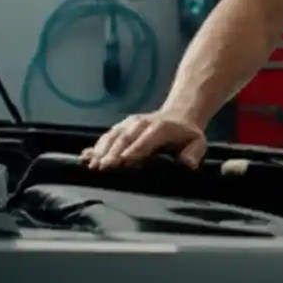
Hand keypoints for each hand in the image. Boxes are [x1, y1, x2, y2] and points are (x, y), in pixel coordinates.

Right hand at [80, 111, 207, 170]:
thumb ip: (193, 154)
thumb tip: (186, 163)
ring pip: (112, 136)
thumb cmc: (187, 135)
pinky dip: (95, 146)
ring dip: (101, 150)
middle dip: (113, 153)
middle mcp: (142, 123)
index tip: (124, 163)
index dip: (135, 151)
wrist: (179, 115)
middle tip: (103, 168)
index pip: (146, 140)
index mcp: (161, 128)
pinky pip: (106, 136)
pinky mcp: (120, 127)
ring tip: (91, 164)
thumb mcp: (198, 143)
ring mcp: (129, 124)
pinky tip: (85, 156)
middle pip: (125, 138)